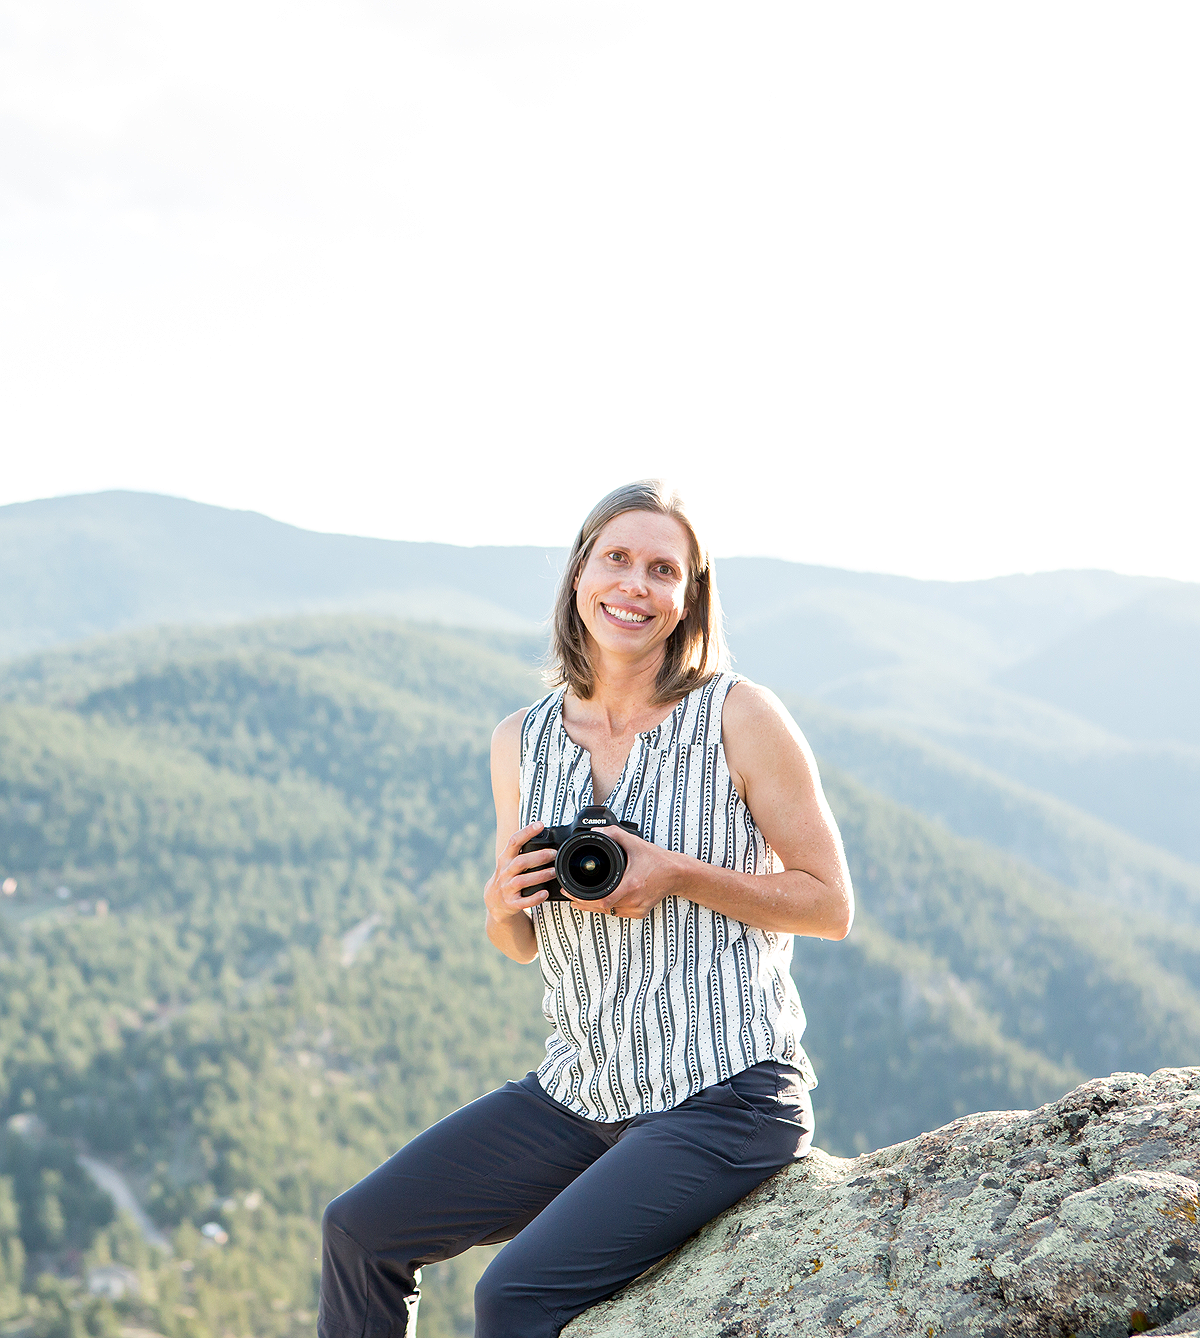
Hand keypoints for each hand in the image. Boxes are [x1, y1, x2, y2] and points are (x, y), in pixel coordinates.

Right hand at [484, 822, 556, 922]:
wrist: (494, 901)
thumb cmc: (507, 876)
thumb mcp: (509, 861)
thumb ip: (521, 850)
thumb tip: (542, 832)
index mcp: (505, 858)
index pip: (514, 841)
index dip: (527, 832)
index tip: (540, 824)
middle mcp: (505, 872)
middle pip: (520, 862)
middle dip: (539, 857)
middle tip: (554, 854)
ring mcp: (507, 888)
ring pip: (522, 881)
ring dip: (540, 876)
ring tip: (554, 872)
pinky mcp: (511, 903)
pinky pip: (523, 901)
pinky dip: (535, 898)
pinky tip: (545, 893)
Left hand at [564, 825, 678, 919]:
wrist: (677, 873)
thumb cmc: (657, 859)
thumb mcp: (635, 842)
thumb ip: (614, 833)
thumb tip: (596, 831)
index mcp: (631, 885)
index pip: (602, 901)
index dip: (584, 900)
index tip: (571, 893)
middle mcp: (634, 900)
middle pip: (602, 909)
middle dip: (583, 903)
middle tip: (569, 896)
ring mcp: (638, 908)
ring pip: (610, 912)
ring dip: (594, 907)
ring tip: (579, 899)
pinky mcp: (640, 912)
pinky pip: (619, 913)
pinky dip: (608, 908)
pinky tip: (599, 902)